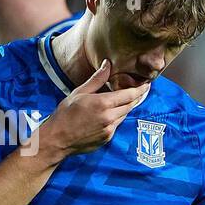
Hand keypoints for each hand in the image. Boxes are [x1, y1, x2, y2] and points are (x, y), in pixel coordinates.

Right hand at [29, 60, 148, 161]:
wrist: (57, 139)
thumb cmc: (65, 114)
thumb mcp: (79, 92)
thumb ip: (97, 79)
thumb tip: (107, 64)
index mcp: (103, 103)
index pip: (129, 95)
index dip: (140, 89)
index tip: (146, 84)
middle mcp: (109, 117)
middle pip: (130, 105)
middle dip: (135, 97)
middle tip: (139, 90)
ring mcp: (109, 130)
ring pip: (124, 115)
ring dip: (125, 107)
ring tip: (121, 100)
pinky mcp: (107, 138)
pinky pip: (116, 125)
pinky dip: (115, 118)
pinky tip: (106, 114)